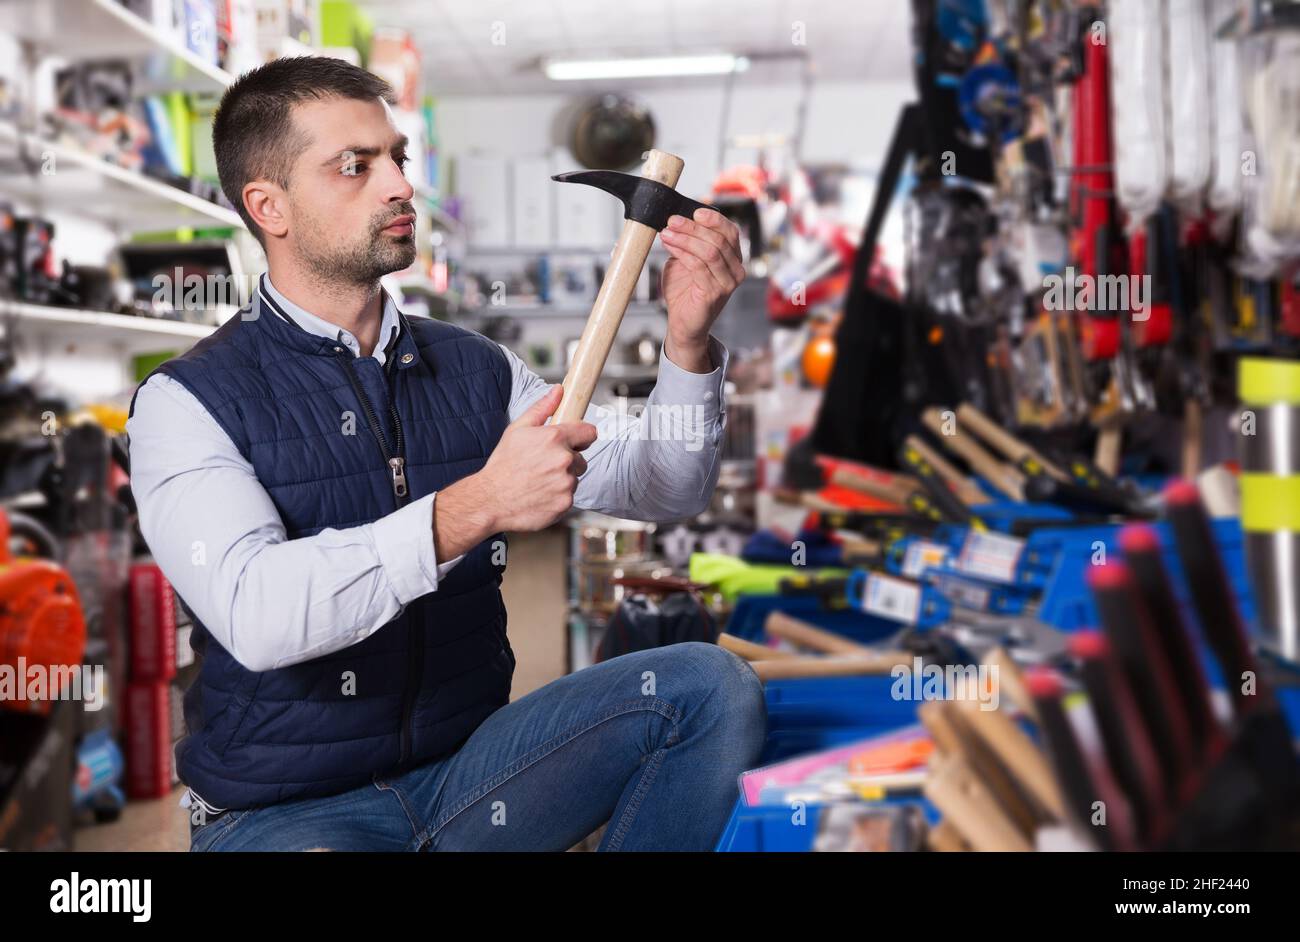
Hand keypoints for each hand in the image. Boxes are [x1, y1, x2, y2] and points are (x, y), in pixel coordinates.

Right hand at [434, 386, 596, 557]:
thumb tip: (558, 392)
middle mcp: (564, 460)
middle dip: (567, 460)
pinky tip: (540, 494)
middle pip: (581, 458)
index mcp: (554, 438)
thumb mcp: (517, 430)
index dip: (582, 436)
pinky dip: (558, 496)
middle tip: (544, 465)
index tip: (575, 441)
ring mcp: (566, 483)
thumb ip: (542, 408)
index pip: (589, 433)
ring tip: (539, 480)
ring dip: (562, 479)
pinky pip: (569, 496)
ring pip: (575, 478)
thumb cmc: (502, 465)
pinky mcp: (565, 503)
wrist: (490, 499)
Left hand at [658, 207, 743, 371]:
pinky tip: (670, 246)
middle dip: (693, 227)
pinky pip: (699, 266)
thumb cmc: (685, 292)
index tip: (693, 212)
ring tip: (667, 233)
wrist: (682, 324)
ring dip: (685, 238)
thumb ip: (687, 243)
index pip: (730, 232)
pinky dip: (682, 252)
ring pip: (709, 251)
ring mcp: (728, 283)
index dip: (713, 219)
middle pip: (718, 239)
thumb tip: (676, 221)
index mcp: (733, 259)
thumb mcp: (686, 260)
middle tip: (672, 221)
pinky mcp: (715, 293)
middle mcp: (736, 270)